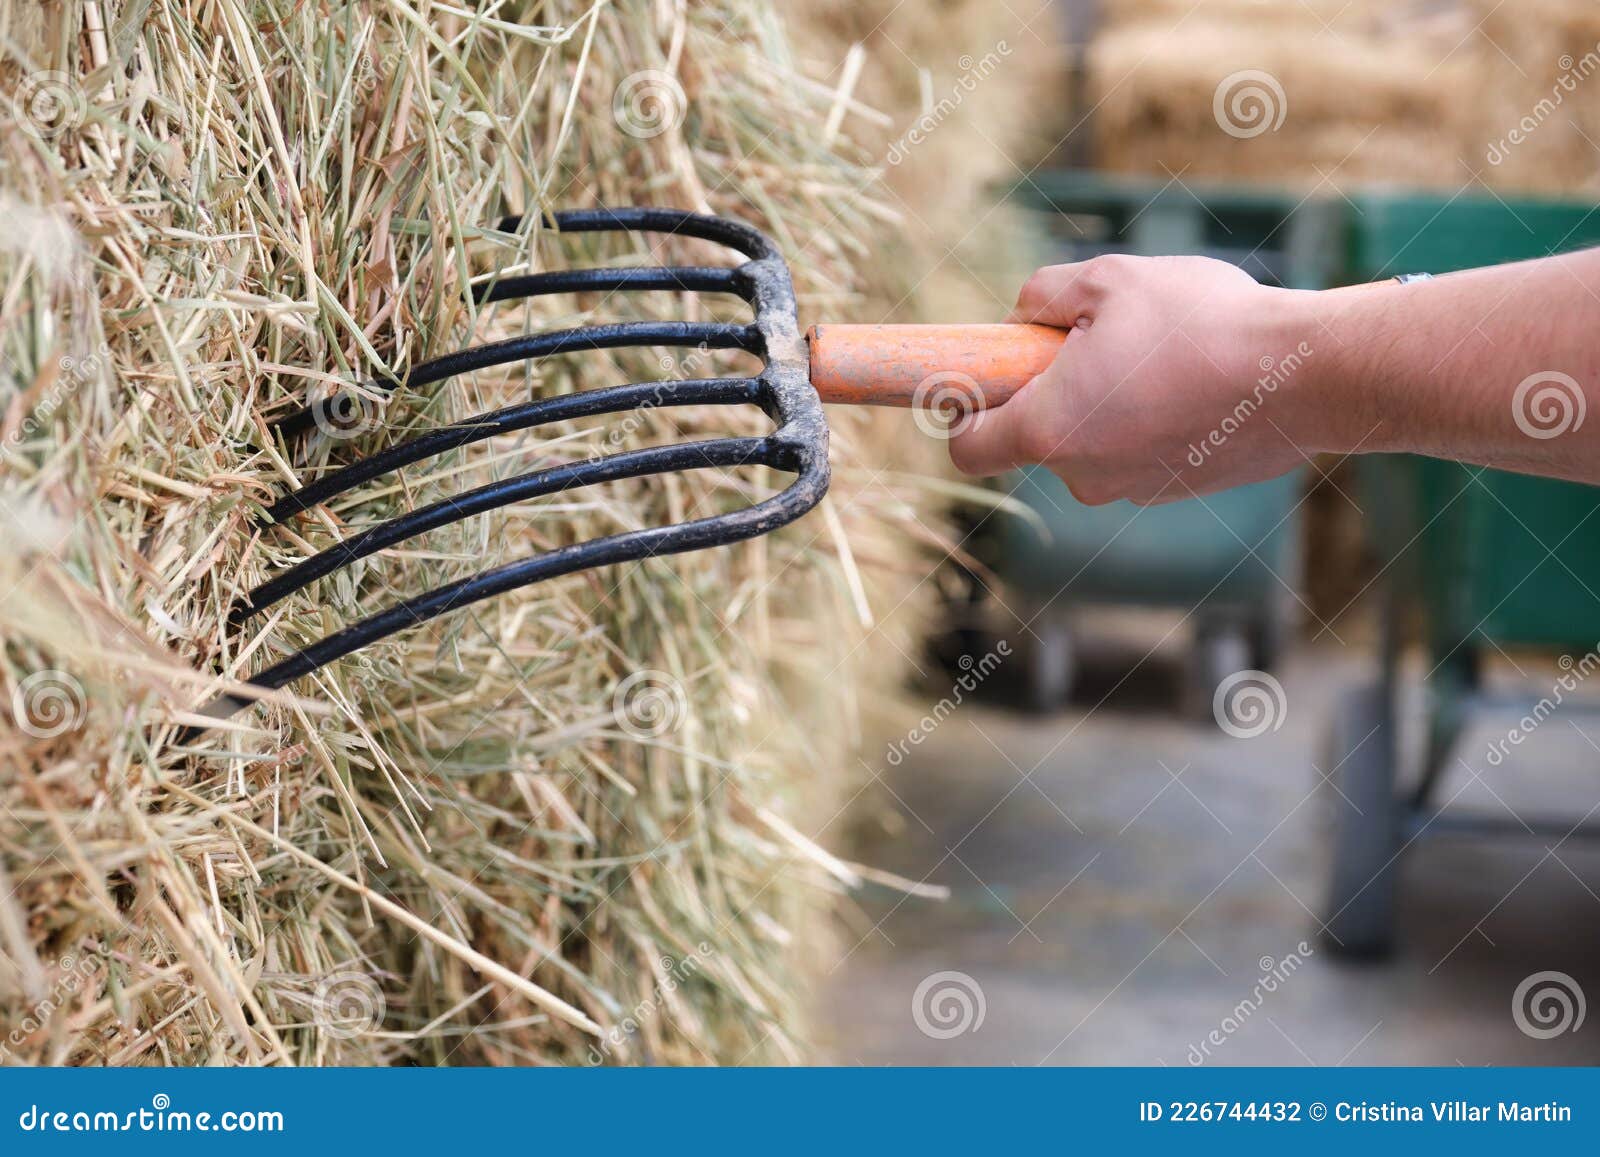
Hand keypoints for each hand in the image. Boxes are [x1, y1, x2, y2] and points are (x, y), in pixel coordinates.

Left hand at [948, 255, 1328, 504]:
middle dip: (1051, 389)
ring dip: (1105, 400)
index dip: (962, 414)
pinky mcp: (1178, 489)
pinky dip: (1149, 418)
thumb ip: (1041, 295)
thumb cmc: (1198, 323)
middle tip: (1095, 337)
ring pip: (1093, 442)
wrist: (1303, 374)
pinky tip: (1193, 377)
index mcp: (1048, 431)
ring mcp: (1133, 490)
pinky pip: (1140, 450)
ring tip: (1159, 350)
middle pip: (1036, 437)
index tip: (979, 380)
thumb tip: (1021, 314)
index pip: (968, 449)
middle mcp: (1083, 476)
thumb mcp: (1105, 280)